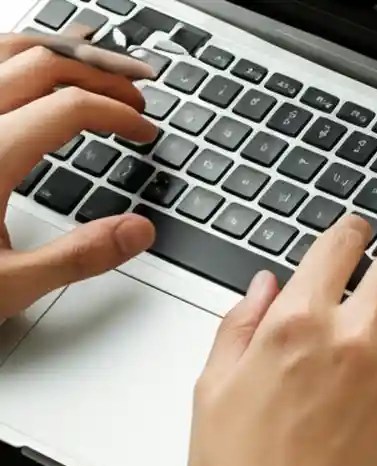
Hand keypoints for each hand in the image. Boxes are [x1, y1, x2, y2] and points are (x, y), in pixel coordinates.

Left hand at [0, 35, 158, 318]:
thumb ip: (79, 257)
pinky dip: (17, 56)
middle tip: (136, 93)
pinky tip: (34, 67)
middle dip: (101, 71)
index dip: (118, 112)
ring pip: (7, 49)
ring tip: (96, 60)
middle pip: (43, 64)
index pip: (69, 107)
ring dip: (59, 50)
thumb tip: (137, 232)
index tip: (143, 131)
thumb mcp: (8, 284)